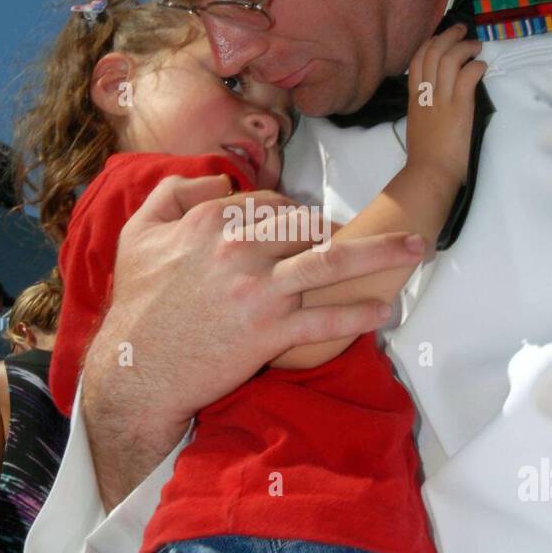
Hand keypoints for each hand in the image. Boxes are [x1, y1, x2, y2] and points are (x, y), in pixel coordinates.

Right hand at [82, 173, 424, 508]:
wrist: (135, 371)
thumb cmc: (137, 305)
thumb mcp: (137, 234)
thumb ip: (174, 193)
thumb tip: (217, 181)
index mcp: (211, 221)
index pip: (270, 203)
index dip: (294, 214)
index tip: (309, 226)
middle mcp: (240, 248)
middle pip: (308, 224)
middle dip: (341, 227)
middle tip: (369, 235)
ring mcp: (259, 290)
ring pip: (332, 261)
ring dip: (382, 252)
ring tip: (416, 247)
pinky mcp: (271, 332)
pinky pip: (327, 317)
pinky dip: (361, 313)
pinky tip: (385, 308)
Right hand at [406, 24, 486, 185]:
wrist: (430, 173)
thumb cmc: (426, 158)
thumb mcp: (418, 126)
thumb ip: (426, 109)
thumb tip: (439, 100)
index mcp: (414, 99)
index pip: (416, 61)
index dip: (430, 44)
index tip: (441, 39)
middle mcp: (426, 94)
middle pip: (432, 52)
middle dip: (448, 36)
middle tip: (462, 30)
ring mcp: (442, 100)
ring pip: (449, 59)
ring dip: (465, 47)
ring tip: (476, 45)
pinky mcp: (459, 108)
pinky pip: (467, 76)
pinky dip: (476, 67)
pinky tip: (482, 67)